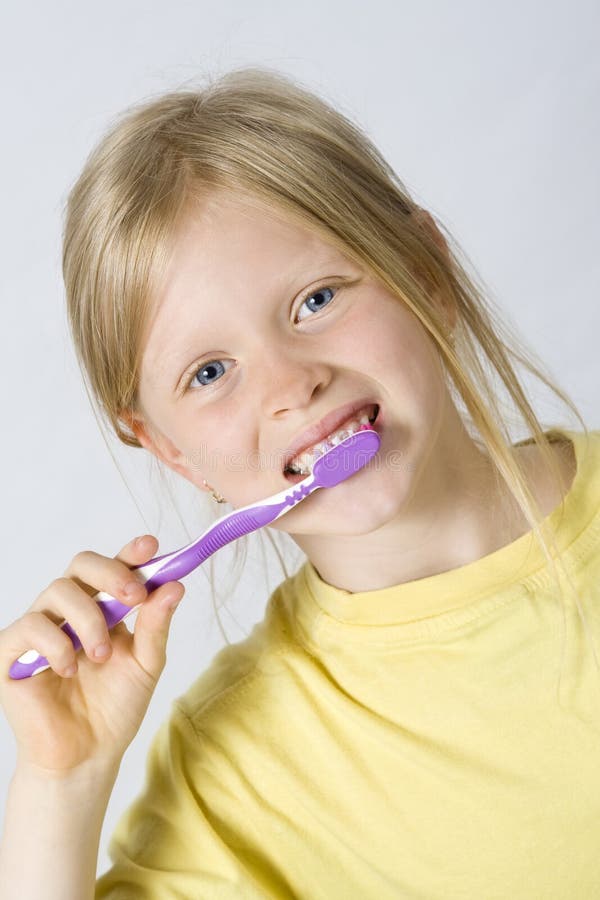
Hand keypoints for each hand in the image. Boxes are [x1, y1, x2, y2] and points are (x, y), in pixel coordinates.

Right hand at [0, 535, 183, 776]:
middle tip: (134, 596)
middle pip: (82, 564)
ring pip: (58, 590)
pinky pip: (29, 627)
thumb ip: (156, 625)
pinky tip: (69, 669)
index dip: (130, 553)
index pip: (114, 567)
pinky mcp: (13, 652)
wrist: (87, 756)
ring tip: (102, 655)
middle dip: (111, 573)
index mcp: (104, 607)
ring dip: (88, 619)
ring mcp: (41, 628)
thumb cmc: (114, 709)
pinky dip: (56, 644)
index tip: (150, 547)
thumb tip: (175, 585)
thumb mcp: (145, 664)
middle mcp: (70, 610)